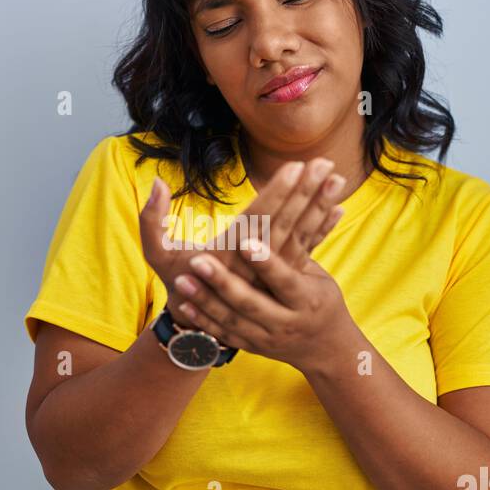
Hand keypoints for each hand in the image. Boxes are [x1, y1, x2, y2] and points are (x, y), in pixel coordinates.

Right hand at [140, 157, 344, 306]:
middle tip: (324, 163)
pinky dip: (322, 229)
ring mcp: (270, 273)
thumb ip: (151, 220)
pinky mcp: (281, 276)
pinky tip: (338, 209)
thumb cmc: (178, 279)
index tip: (295, 168)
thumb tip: (156, 183)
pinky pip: (307, 250)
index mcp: (226, 256)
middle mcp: (253, 266)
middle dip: (305, 192)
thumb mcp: (156, 254)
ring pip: (300, 236)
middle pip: (284, 224)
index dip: (277, 193)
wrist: (202, 325)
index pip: (256, 219)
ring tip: (337, 179)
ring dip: (319, 206)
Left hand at [169, 236, 358, 372]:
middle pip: (251, 302)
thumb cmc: (320, 298)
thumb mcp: (319, 273)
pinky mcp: (251, 345)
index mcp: (306, 298)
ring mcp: (266, 336)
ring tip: (182, 280)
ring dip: (206, 299)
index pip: (285, 279)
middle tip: (197, 260)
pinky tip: (183, 303)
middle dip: (224, 282)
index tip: (245, 242)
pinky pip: (223, 333)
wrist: (324, 348)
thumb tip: (325, 182)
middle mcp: (286, 321)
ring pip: (232, 319)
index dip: (267, 262)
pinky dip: (203, 319)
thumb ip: (309, 237)